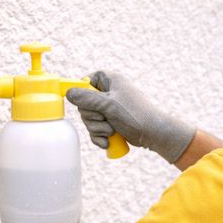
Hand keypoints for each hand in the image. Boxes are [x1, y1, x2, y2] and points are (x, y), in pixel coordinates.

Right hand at [65, 71, 194, 163]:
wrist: (153, 134)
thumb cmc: (135, 114)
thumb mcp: (109, 104)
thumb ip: (86, 98)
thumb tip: (68, 93)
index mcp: (109, 80)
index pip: (85, 81)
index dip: (83, 93)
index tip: (86, 103)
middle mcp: (108, 93)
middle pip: (83, 104)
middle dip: (93, 117)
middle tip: (106, 119)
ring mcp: (108, 109)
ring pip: (88, 119)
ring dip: (97, 129)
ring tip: (111, 131)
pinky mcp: (109, 123)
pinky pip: (94, 130)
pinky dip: (99, 137)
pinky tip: (107, 142)